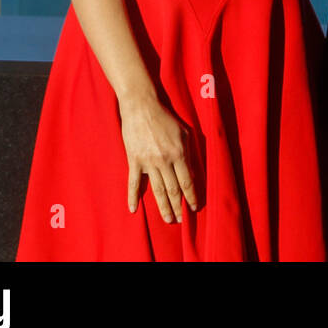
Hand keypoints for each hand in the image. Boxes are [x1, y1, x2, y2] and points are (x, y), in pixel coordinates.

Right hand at [120, 96, 197, 222]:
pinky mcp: (134, 161)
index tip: (194, 207)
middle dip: (178, 206)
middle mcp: (164, 161)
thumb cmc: (166, 118)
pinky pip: (134, 183)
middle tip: (181, 220)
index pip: (187, 182)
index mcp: (179, 154)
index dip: (191, 197)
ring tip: (168, 220)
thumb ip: (191, 153)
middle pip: (172, 190)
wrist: (142, 107)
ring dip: (163, 207)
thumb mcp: (186, 133)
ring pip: (157, 190)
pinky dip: (133, 197)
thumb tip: (195, 173)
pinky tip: (134, 210)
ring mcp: (148, 162)